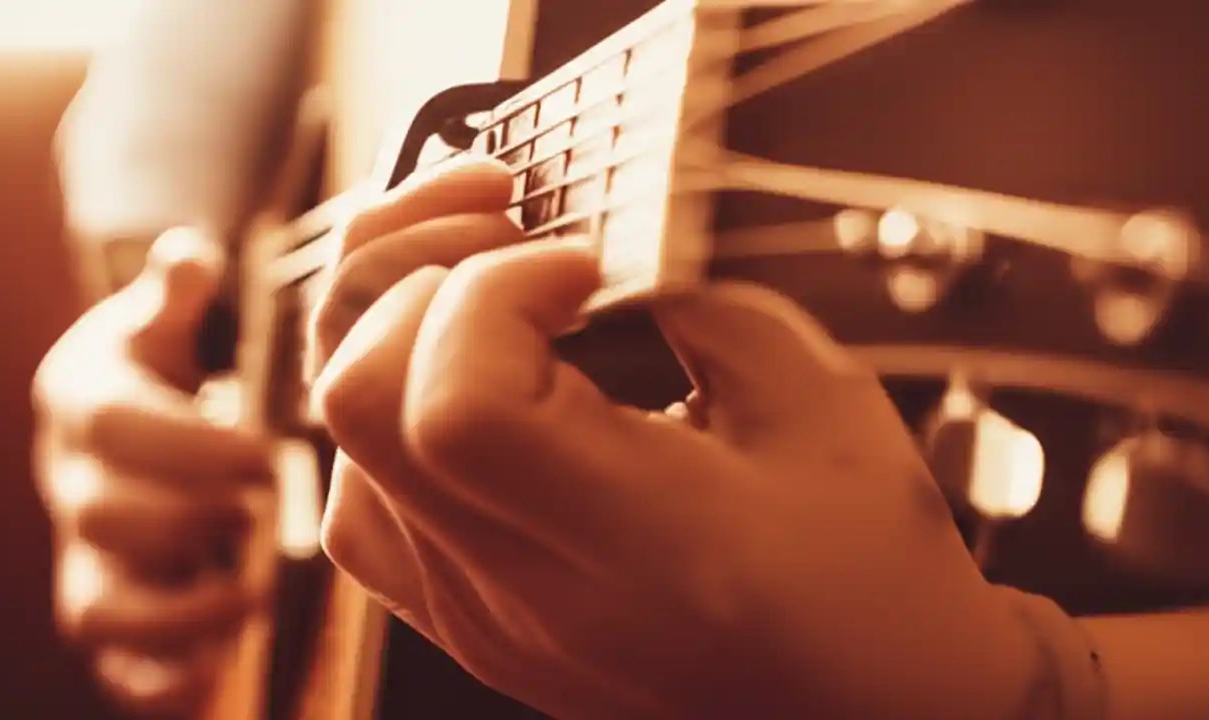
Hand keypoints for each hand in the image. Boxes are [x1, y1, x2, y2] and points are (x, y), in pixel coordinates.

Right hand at [33, 229, 269, 716]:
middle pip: (106, 515)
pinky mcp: (113, 607)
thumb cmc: (158, 368)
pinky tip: (212, 680)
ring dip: (177, 611)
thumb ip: (177, 290)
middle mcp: (76, 485)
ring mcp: (88, 555)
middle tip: (263, 511)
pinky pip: (114, 664)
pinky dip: (156, 684)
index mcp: (86, 402)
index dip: (188, 443)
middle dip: (189, 516)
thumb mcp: (163, 320)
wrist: (128, 424)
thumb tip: (190, 256)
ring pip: (98, 604)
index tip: (266, 454)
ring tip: (252, 596)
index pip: (112, 425)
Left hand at [312, 161, 1041, 718]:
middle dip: (416, 276)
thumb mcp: (820, 404)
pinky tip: (459, 378)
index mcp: (634, 542)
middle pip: (360, 406)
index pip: (455, 401)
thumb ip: (696, 301)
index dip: (493, 291)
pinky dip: (388, 417)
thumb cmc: (869, 577)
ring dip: (390, 335)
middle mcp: (529, 595)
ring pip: (339, 452)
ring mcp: (483, 618)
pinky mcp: (471, 624)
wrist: (869, 705)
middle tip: (507, 237)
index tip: (577, 266)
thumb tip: (598, 242)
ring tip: (475, 285)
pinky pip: (365, 510)